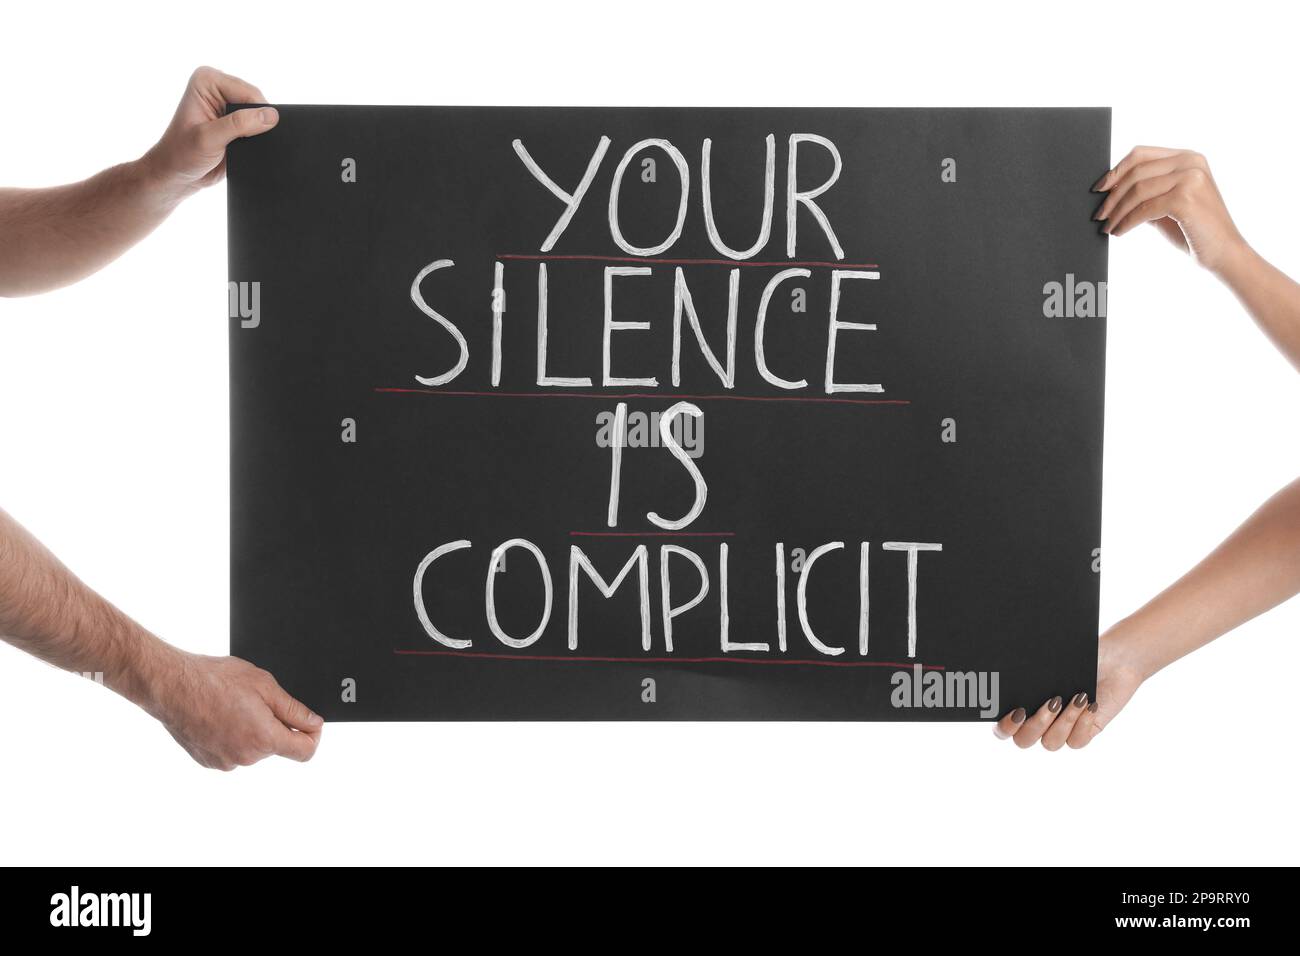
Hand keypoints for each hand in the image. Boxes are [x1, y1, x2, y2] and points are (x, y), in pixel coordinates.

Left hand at [142, 66, 277, 197]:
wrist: (177, 175)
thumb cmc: (182, 154)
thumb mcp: (209, 138)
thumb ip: (240, 124)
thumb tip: (271, 116)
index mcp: (207, 80)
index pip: (248, 92)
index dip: (256, 113)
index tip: (247, 134)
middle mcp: (217, 88)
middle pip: (256, 101)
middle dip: (255, 122)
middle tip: (238, 141)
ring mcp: (226, 104)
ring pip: (259, 114)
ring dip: (256, 131)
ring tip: (239, 144)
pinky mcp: (234, 120)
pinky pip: (257, 125)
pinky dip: (256, 137)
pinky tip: (242, 146)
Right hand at [147, 652, 322, 769]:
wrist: (171, 686)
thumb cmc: (215, 680)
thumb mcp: (265, 685)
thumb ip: (294, 710)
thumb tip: (314, 724)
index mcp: (264, 739)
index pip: (305, 751)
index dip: (312, 735)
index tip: (309, 722)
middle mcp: (247, 757)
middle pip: (277, 746)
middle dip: (275, 725)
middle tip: (257, 700)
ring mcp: (225, 762)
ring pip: (253, 748)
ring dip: (252, 730)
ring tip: (233, 705)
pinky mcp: (208, 761)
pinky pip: (232, 750)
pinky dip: (233, 736)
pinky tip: (218, 715)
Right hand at [992, 626, 1147, 749]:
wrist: (1113, 659)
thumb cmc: (1077, 657)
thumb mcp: (1053, 664)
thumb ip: (1034, 675)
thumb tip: (1020, 674)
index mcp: (1024, 705)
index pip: (1003, 728)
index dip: (1005, 727)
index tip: (1019, 710)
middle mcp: (1039, 722)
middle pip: (1023, 741)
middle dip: (1035, 725)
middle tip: (1050, 703)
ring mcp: (1061, 730)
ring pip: (1051, 743)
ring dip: (1063, 722)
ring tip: (1076, 699)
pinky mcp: (1084, 733)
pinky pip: (1077, 742)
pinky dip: (1083, 724)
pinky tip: (1090, 704)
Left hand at [1093, 146, 1245, 272]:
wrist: (1224, 252)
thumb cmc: (1194, 230)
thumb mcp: (1166, 205)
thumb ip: (1146, 194)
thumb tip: (1109, 191)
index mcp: (1187, 157)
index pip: (1140, 154)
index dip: (1115, 171)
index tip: (1098, 189)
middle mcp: (1191, 162)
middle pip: (1136, 172)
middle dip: (1112, 196)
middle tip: (1098, 215)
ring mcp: (1190, 178)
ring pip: (1138, 191)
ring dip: (1116, 212)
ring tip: (1107, 227)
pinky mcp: (1186, 199)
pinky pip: (1144, 209)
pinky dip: (1127, 222)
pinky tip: (1119, 232)